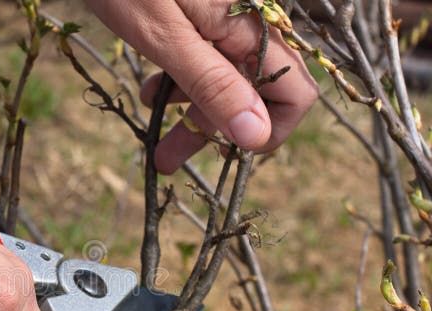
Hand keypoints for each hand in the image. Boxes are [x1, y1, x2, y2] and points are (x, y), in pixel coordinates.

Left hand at [85, 0, 317, 172]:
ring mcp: (220, 19)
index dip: (271, 130)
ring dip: (191, 112)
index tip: (232, 153)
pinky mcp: (195, 15)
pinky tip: (150, 92)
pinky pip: (200, 57)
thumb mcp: (164, 36)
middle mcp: (244, 25)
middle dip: (213, 131)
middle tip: (167, 159)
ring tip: (154, 138)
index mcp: (249, 29)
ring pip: (223, 78)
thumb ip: (211, 84)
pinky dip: (178, 82)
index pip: (294, 92)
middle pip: (252, 91)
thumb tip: (255, 136)